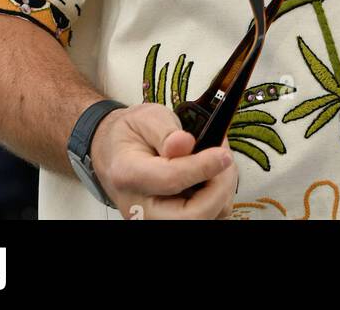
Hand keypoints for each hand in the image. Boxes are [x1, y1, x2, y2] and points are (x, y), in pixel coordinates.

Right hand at [89, 102, 238, 219]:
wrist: (114, 153)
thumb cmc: (131, 134)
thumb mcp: (145, 118)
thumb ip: (165, 130)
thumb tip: (186, 144)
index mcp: (128, 174)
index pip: (171, 180)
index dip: (203, 167)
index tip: (222, 154)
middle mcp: (140, 208)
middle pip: (190, 216)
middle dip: (218, 190)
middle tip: (225, 160)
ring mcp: (154, 220)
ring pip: (202, 220)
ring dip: (221, 193)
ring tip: (219, 163)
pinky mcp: (168, 222)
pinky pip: (204, 218)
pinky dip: (217, 200)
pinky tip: (214, 176)